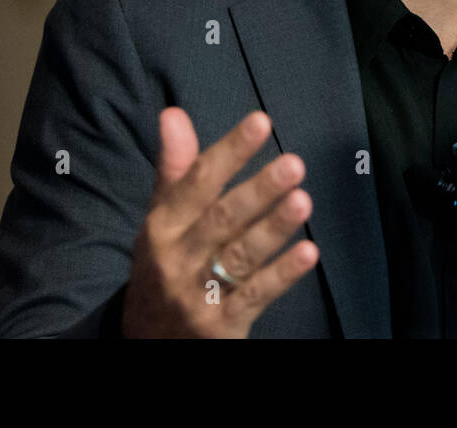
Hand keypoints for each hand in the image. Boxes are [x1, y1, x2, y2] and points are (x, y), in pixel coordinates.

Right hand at [121, 107, 318, 336]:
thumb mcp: (161, 220)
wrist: (148, 342)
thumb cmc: (163, 267)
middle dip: (257, 190)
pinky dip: (281, 275)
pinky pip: (254, 297)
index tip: (260, 121)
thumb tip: (174, 113)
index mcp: (161, 226)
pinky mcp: (220, 326)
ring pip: (240, 256)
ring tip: (303, 200)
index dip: (229, 151)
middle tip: (294, 163)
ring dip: (273, 228)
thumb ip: (175, 169)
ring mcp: (197, 294)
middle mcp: (176, 258)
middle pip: (220, 219)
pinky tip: (308, 252)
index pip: (196, 182)